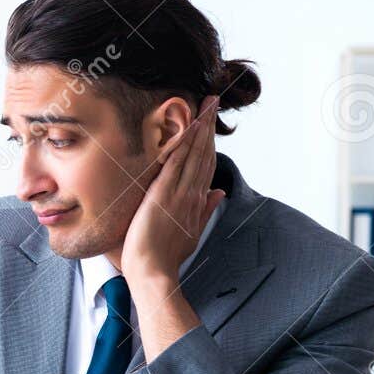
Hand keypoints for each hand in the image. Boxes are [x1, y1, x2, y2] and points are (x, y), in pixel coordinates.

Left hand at [120, 95, 224, 288]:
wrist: (154, 272)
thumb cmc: (166, 257)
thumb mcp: (190, 233)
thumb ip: (205, 211)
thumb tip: (219, 194)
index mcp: (196, 201)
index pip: (207, 165)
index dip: (211, 142)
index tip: (212, 122)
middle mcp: (192, 194)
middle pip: (205, 153)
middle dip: (210, 126)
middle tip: (214, 100)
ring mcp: (180, 192)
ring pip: (196, 153)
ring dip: (202, 126)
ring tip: (207, 103)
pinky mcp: (165, 193)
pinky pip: (179, 161)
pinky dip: (186, 141)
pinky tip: (192, 123)